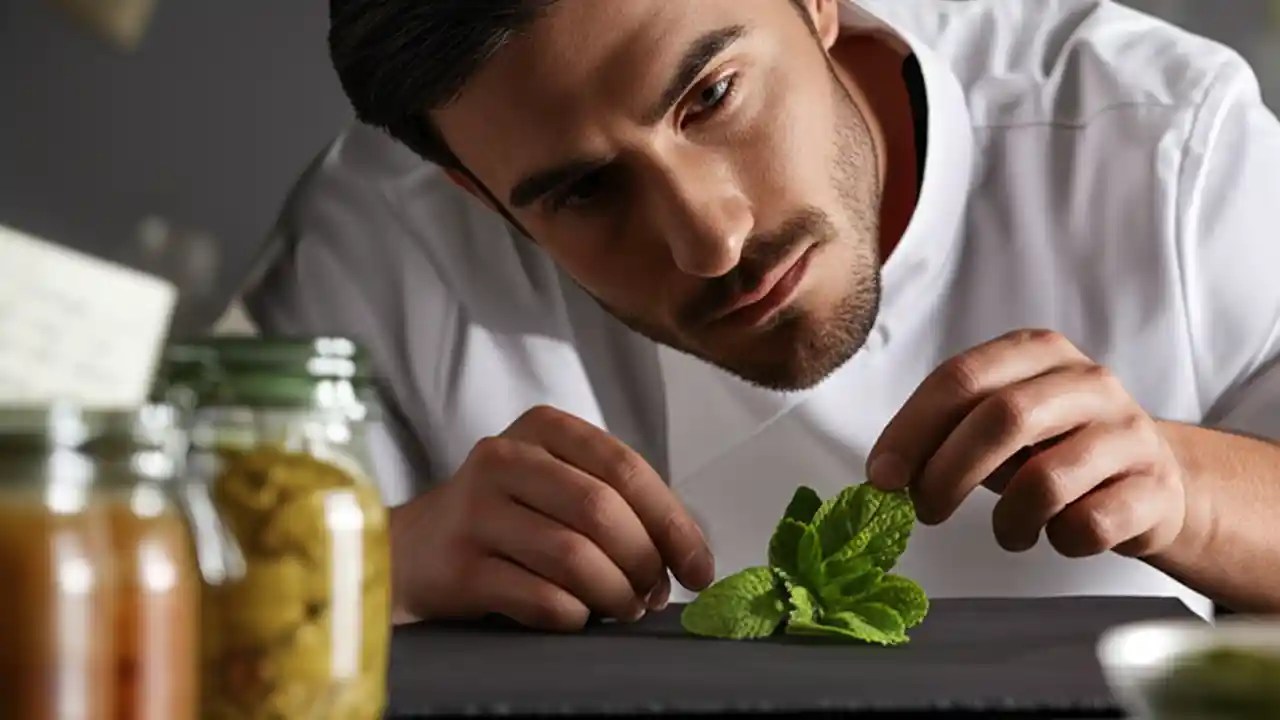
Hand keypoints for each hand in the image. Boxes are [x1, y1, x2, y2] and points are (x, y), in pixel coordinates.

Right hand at [389, 405, 713, 630]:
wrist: (411, 550)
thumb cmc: (508, 518)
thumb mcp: (557, 485)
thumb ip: (618, 503)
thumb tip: (691, 556)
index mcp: (543, 429)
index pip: (626, 469)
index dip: (673, 524)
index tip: (700, 570)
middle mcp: (504, 458)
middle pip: (601, 510)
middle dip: (643, 562)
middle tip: (653, 595)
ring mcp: (475, 511)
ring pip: (573, 556)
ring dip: (614, 594)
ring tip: (622, 608)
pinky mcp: (458, 567)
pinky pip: (541, 598)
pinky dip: (574, 615)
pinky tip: (576, 616)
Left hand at [865, 329, 1187, 558]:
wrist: (1152, 480)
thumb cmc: (1054, 450)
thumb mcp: (998, 425)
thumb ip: (946, 434)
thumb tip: (885, 473)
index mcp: (1035, 353)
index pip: (960, 378)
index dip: (911, 430)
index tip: (882, 476)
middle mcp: (1086, 382)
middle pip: (1001, 418)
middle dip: (947, 473)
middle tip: (925, 511)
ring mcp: (1128, 432)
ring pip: (1046, 480)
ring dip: (1008, 520)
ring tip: (1008, 531)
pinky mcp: (1156, 487)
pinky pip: (1090, 524)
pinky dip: (1060, 540)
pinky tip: (1059, 534)